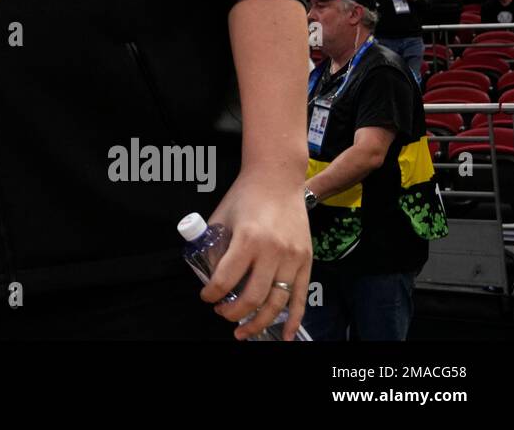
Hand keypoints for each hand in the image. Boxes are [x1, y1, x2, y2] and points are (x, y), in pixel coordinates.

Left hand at [200, 172, 311, 339]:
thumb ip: (216, 249)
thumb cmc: (245, 196)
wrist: (277, 178)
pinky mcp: (307, 260)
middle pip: (251, 297)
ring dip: (259, 322)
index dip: (211, 295)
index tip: (206, 297)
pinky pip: (301, 297)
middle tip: (222, 314)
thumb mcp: (221, 218)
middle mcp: (272, 251)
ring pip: (276, 303)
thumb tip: (212, 278)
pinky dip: (293, 319)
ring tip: (244, 331)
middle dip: (232, 313)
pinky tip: (286, 335)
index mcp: (247, 239)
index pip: (224, 280)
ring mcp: (293, 257)